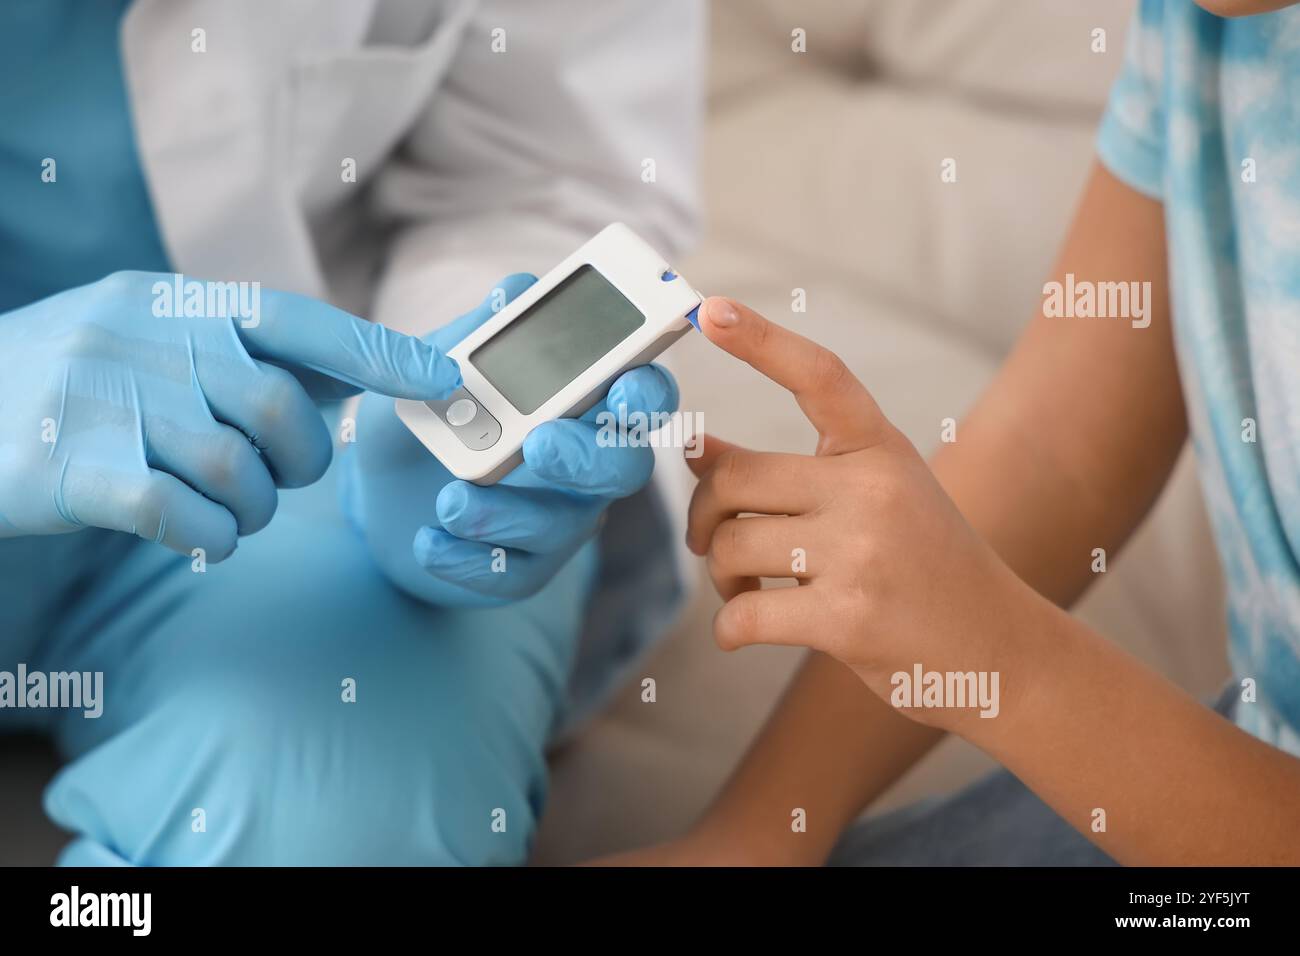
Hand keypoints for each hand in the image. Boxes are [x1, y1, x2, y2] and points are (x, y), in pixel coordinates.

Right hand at [0, 271, 458, 561]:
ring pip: (237, 468)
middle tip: (279, 479)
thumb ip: (243, 358)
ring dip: (253, 508)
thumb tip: (358, 379)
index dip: (376, 351)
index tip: (442, 380)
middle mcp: (140, 337)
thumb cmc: (73, 391)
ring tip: (228, 511)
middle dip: (304, 460)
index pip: (295, 317)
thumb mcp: (151, 345)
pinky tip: (197, 536)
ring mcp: (100, 400)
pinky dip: (210, 537)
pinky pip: (182, 514)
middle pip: (280, 407)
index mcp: (171, 302)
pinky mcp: (69, 470)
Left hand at [344, 274, 678, 606]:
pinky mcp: (524, 569)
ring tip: (451, 500)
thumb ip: (473, 336)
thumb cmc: (424, 417)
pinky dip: (471, 558)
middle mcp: (586, 463)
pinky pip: (517, 574)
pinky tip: (428, 540)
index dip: (647, 393)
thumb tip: (512, 293)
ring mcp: (560, 520)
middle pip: (627, 465)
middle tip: (539, 443)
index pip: (642, 395)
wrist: (374, 491)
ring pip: (567, 524)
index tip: (623, 387)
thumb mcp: (431, 370)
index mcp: (581, 403)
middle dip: (590, 455)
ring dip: (510, 512)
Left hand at [685, 297, 1041, 731]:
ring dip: (721, 578)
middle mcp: (873, 488)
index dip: (760, 340)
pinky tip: (743, 629)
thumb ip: (792, 473)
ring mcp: (862, 552)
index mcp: (882, 449)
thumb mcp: (874, 499)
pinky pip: (743, 614)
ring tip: (746, 590)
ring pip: (730, 547)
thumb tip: (699, 448)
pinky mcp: (847, 617)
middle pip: (734, 480)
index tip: (711, 311)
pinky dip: (728, 628)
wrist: (1000, 650)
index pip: (819, 375)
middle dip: (702, 518)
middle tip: (706, 542)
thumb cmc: (925, 568)